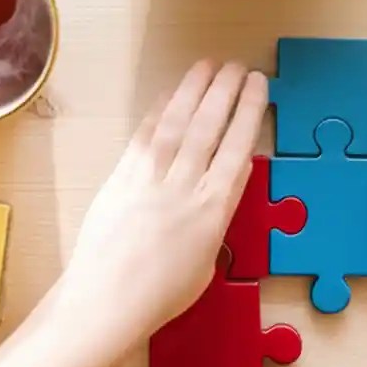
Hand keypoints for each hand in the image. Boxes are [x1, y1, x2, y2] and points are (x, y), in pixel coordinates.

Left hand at [59, 59, 267, 334]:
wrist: (107, 300)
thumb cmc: (161, 293)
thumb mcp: (207, 260)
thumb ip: (219, 214)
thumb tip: (230, 177)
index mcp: (214, 208)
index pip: (239, 146)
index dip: (250, 111)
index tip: (259, 85)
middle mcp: (185, 185)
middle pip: (210, 125)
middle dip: (226, 91)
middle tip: (238, 66)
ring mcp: (151, 177)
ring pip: (178, 122)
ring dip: (194, 90)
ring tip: (208, 65)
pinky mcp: (122, 176)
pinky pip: (145, 135)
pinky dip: (159, 111)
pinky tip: (170, 94)